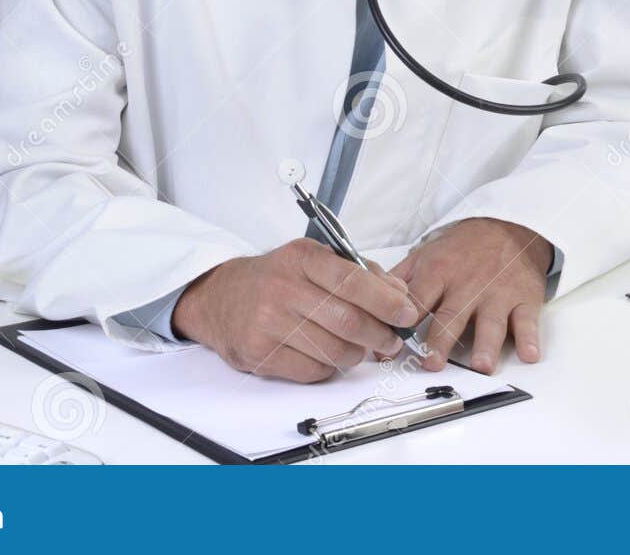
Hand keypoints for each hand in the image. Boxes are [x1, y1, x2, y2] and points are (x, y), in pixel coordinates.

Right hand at [171, 239, 421, 382]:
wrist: (221, 298)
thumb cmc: (279, 278)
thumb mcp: (315, 261)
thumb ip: (360, 274)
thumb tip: (400, 296)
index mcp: (302, 258)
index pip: (353, 281)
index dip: (386, 301)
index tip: (407, 314)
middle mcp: (283, 288)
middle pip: (348, 321)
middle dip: (380, 335)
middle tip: (391, 341)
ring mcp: (269, 323)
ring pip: (334, 351)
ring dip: (356, 354)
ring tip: (358, 347)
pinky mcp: (260, 354)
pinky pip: (313, 371)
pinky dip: (329, 368)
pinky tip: (325, 355)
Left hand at [391, 218, 550, 373]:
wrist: (509, 226)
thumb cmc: (463, 248)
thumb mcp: (426, 253)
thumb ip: (399, 279)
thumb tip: (370, 303)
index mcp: (439, 272)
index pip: (416, 301)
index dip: (401, 324)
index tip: (390, 348)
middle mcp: (468, 284)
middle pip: (451, 316)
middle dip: (441, 341)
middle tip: (432, 363)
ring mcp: (498, 293)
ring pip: (491, 323)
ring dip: (486, 345)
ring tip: (482, 365)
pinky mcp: (524, 299)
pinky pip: (528, 321)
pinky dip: (530, 339)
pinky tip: (529, 355)